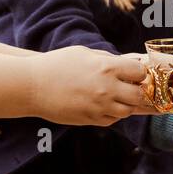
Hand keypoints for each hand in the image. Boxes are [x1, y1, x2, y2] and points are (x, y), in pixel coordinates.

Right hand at [30, 46, 149, 124]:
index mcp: (107, 67)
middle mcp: (107, 88)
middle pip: (138, 95)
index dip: (139, 73)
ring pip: (128, 111)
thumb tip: (127, 62)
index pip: (140, 72)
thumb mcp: (84, 53)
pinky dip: (113, 113)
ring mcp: (99, 106)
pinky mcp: (91, 119)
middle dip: (137, 91)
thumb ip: (108, 59)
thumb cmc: (57, 64)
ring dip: (126, 104)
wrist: (33, 86)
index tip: (134, 73)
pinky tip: (104, 105)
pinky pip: (112, 120)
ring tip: (116, 97)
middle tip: (130, 88)